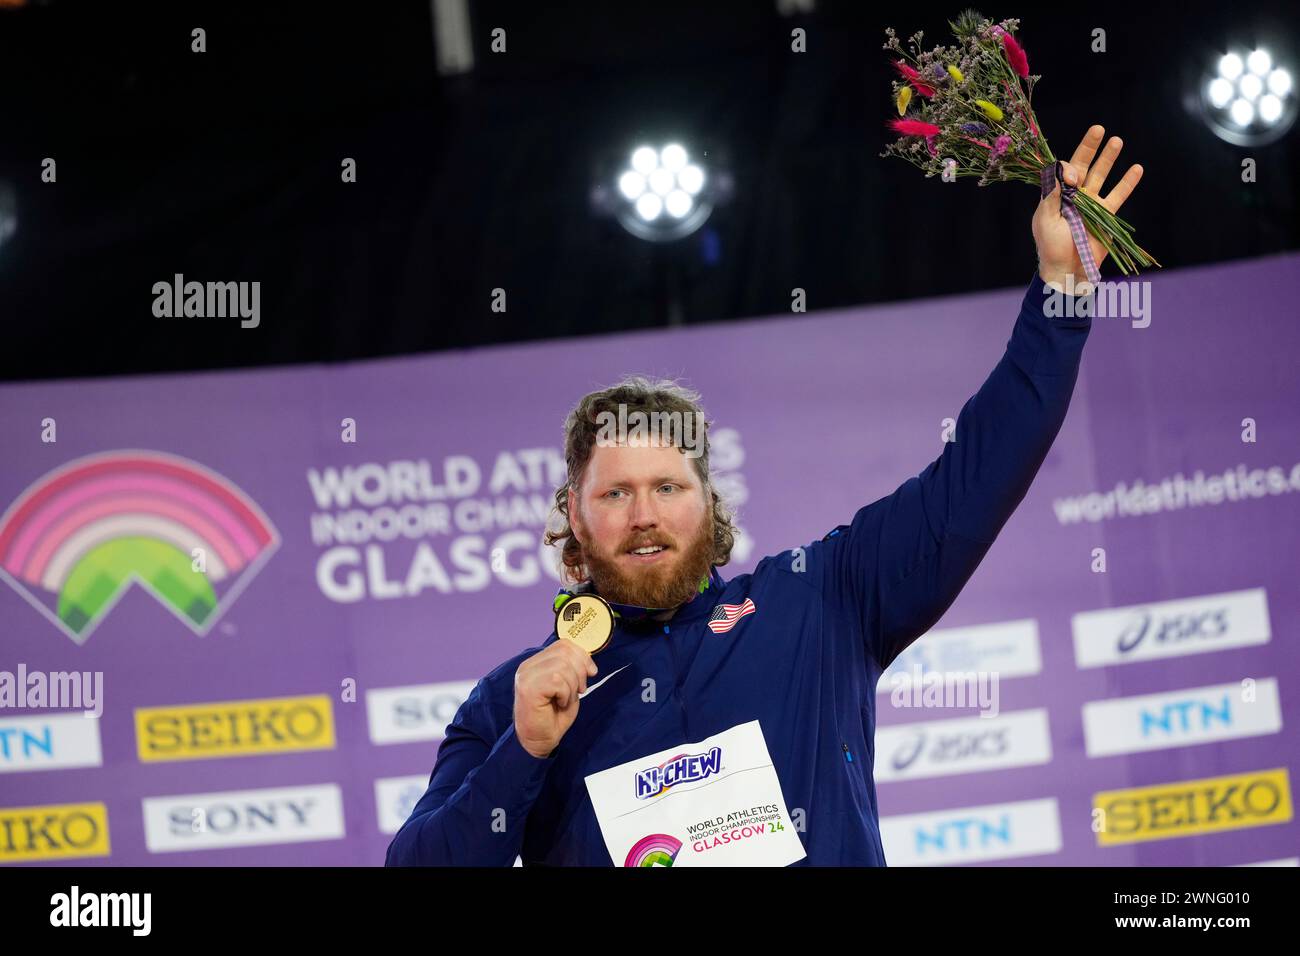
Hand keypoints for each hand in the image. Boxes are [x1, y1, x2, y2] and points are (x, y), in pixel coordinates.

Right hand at [513, 639, 597, 758]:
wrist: (538, 742)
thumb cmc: (552, 717)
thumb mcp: (567, 687)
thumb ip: (573, 670)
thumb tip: (588, 661)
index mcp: (536, 663)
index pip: (563, 644)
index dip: (582, 655)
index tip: (591, 672)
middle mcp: (528, 666)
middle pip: (565, 652)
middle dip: (580, 671)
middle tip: (579, 690)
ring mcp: (526, 676)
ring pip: (562, 666)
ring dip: (572, 686)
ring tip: (565, 699)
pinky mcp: (528, 689)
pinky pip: (557, 681)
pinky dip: (566, 694)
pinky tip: (559, 704)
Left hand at [1033, 124, 1142, 287]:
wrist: (1067, 269)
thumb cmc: (1050, 246)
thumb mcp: (1045, 219)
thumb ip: (1052, 194)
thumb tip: (1063, 171)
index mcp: (1055, 195)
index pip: (1063, 171)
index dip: (1068, 167)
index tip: (1073, 176)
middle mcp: (1073, 196)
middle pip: (1083, 166)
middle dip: (1090, 147)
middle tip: (1099, 129)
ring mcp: (1091, 204)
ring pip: (1102, 176)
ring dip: (1109, 158)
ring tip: (1117, 140)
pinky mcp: (1106, 215)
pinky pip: (1119, 195)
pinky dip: (1128, 182)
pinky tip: (1136, 168)